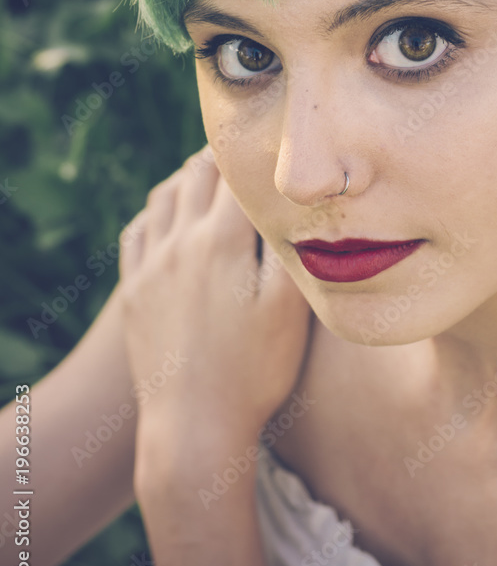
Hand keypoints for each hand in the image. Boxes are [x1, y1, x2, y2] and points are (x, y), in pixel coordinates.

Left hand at [118, 144, 313, 441]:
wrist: (191, 430)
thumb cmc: (254, 372)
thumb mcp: (290, 311)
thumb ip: (292, 249)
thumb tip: (294, 203)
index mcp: (221, 241)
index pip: (236, 171)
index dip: (255, 149)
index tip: (273, 135)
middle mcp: (178, 243)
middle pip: (197, 173)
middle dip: (223, 154)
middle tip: (245, 147)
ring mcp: (150, 267)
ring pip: (164, 196)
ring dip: (188, 176)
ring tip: (211, 172)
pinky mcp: (133, 291)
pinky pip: (138, 231)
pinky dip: (157, 210)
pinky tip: (169, 215)